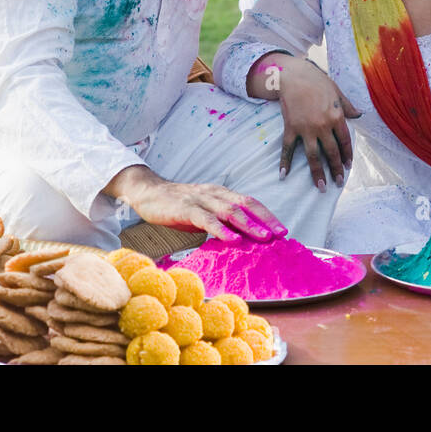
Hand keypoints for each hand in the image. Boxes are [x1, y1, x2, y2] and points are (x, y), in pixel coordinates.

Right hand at [107, 165, 286, 242]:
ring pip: (230, 211)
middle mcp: (215, 194)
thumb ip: (219, 221)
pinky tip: (231, 239)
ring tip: (263, 237)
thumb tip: (239, 238)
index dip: (267, 215)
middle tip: (280, 234)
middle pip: (246, 204)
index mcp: (221, 194)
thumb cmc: (177, 206)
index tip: (282, 229)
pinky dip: (221, 229)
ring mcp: (201, 200)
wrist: (148, 192)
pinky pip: (206, 219)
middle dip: (265, 219)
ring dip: (249, 224)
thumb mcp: (203, 213)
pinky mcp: (185, 208)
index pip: (250, 202)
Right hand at [276, 61, 361, 190]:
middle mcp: (323, 126)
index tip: (348, 167)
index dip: (347, 156)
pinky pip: (288, 148)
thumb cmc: (318, 82)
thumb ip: (348, 106)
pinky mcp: (291, 128)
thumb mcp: (338, 92)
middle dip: (336, 170)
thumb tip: (359, 114)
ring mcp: (306, 129)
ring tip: (321, 187)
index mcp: (337, 117)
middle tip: (338, 183)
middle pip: (331, 153)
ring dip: (317, 173)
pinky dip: (285, 162)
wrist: (294, 76)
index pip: (345, 142)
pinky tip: (284, 175)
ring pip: (313, 156)